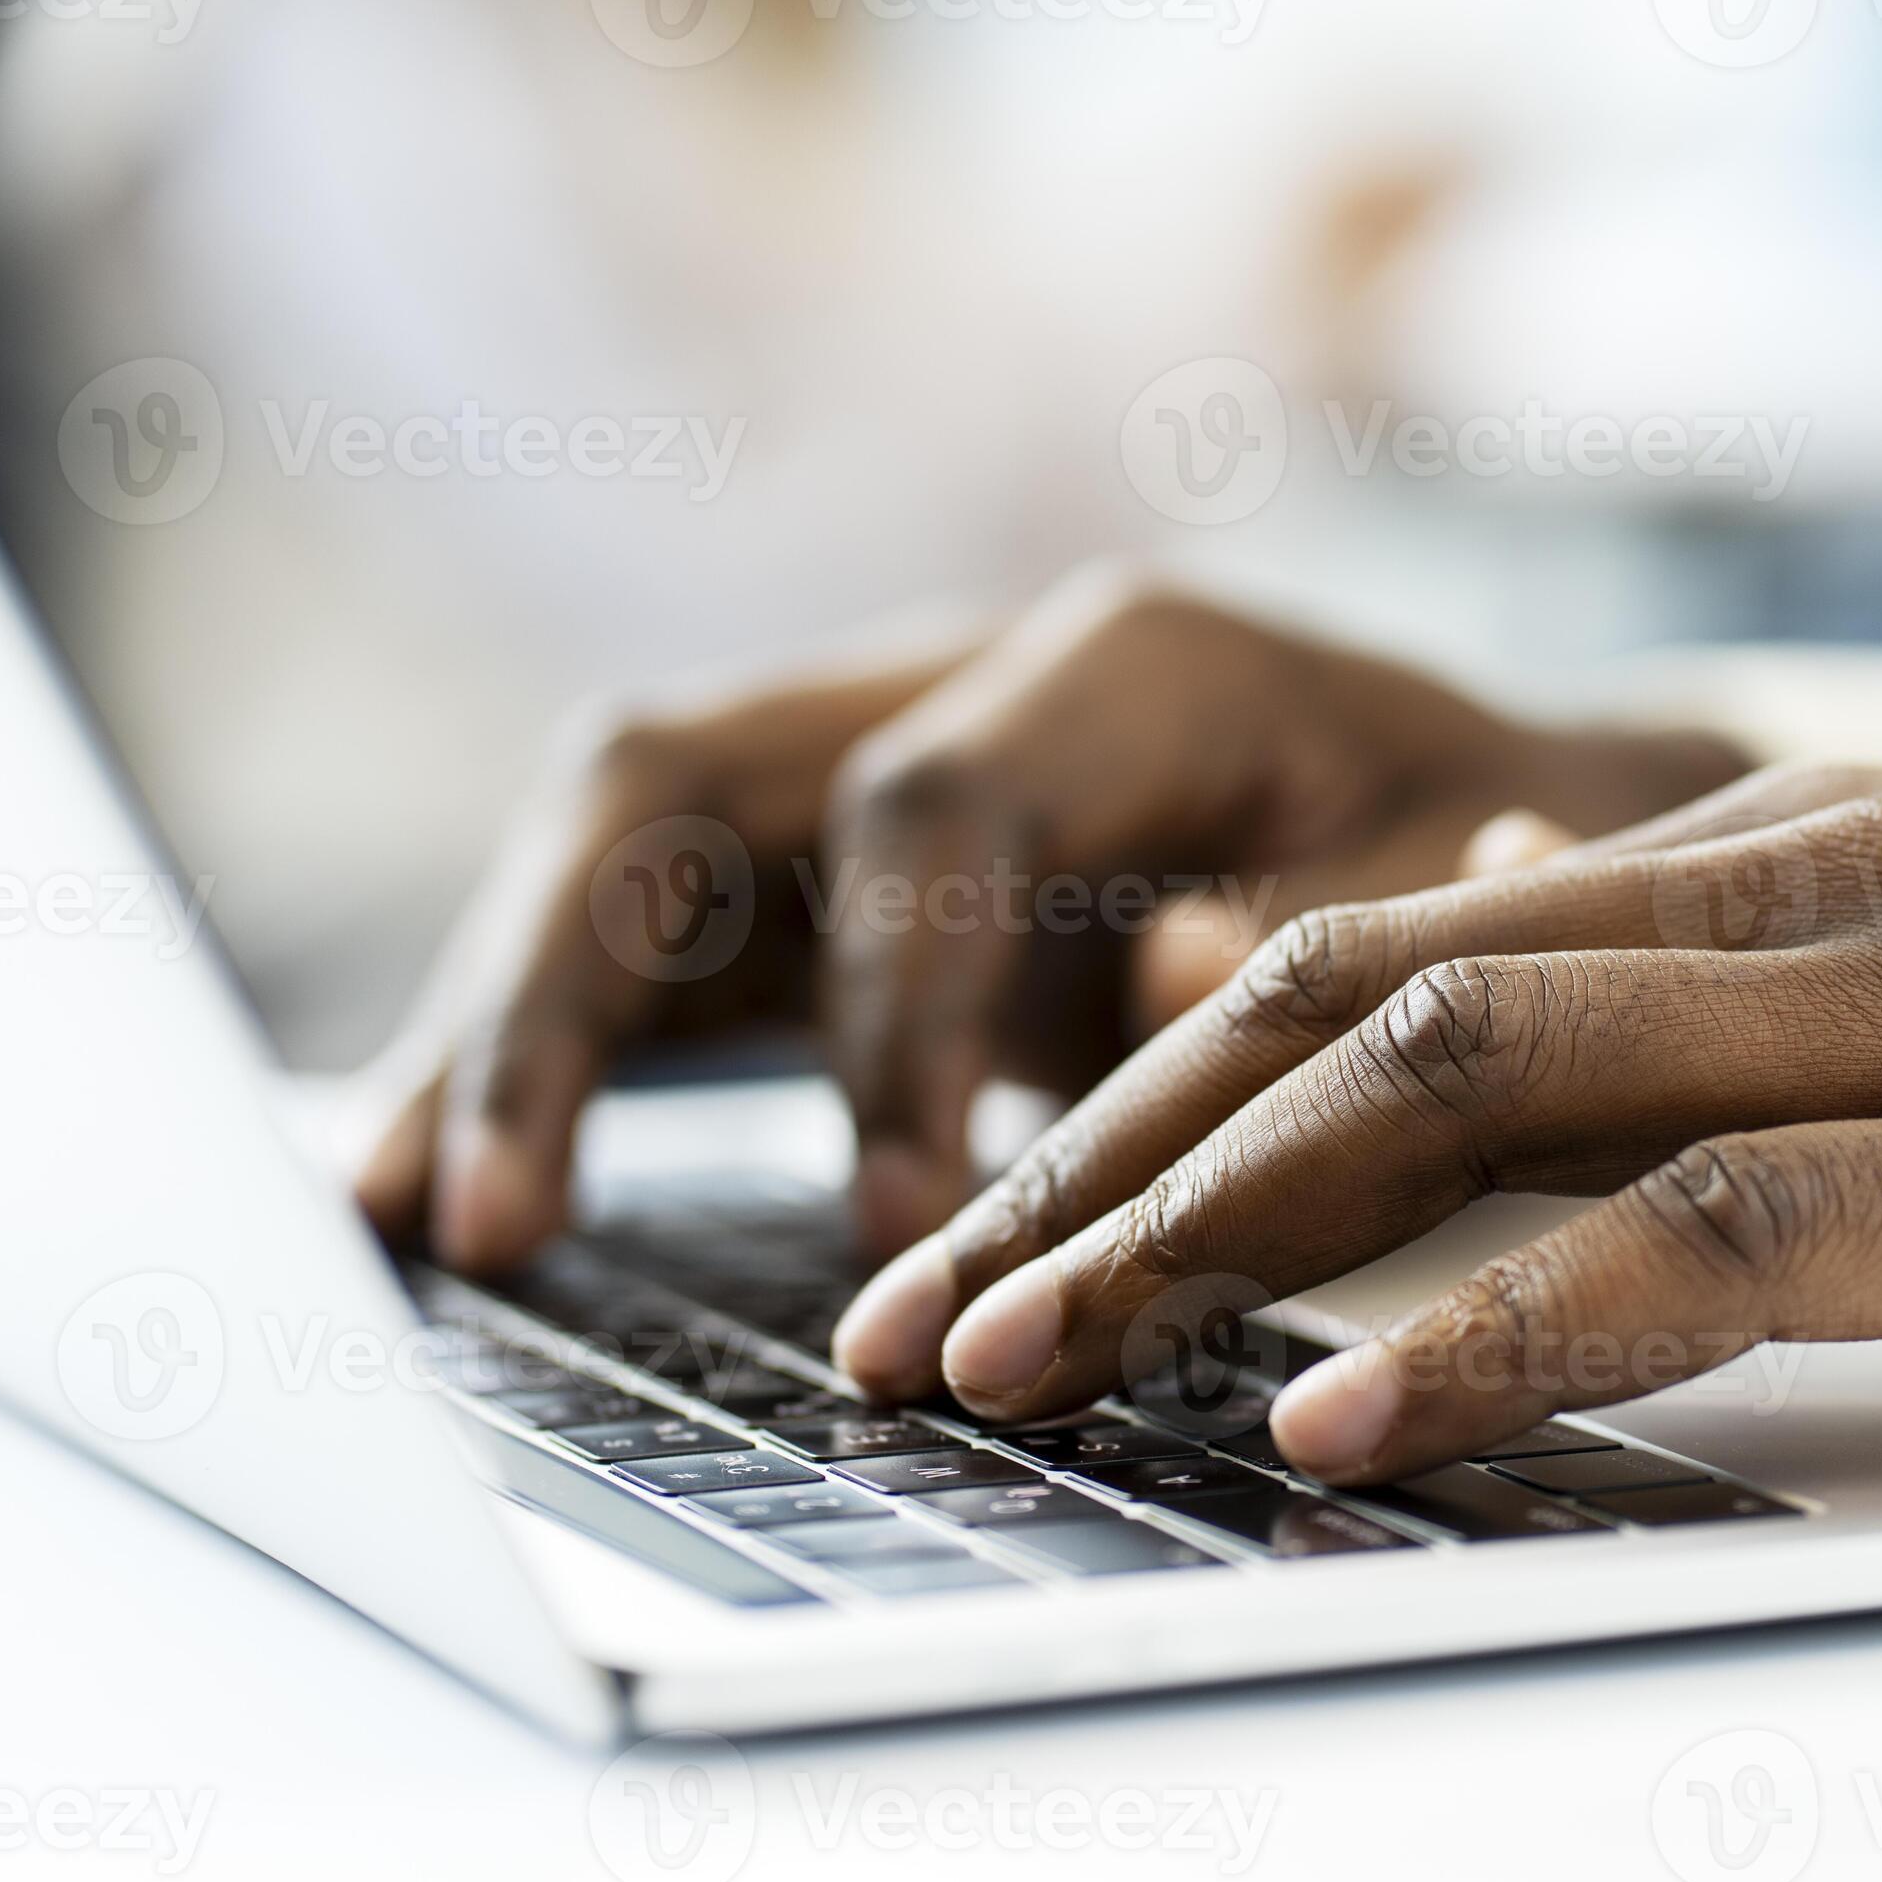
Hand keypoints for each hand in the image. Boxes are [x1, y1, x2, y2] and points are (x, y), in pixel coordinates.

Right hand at [354, 567, 1747, 1278]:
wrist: (1485, 812)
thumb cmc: (1489, 862)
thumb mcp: (1462, 892)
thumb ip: (1319, 938)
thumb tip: (1159, 978)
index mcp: (1132, 661)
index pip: (933, 801)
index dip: (892, 1013)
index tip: (905, 1220)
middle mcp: (957, 672)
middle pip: (681, 773)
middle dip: (568, 995)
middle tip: (493, 1214)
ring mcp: (863, 755)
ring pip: (613, 843)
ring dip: (497, 1024)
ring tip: (393, 1219)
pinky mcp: (820, 867)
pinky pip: (642, 938)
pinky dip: (539, 1059)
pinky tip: (430, 1185)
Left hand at [838, 764, 1881, 1478]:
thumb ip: (1736, 1013)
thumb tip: (1498, 1039)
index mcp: (1777, 850)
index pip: (1371, 949)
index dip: (1141, 1096)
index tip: (984, 1233)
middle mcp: (1809, 886)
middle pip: (1354, 1004)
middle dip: (1103, 1169)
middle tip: (916, 1320)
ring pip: (1475, 1085)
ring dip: (1216, 1235)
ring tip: (1026, 1366)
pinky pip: (1709, 1233)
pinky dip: (1500, 1330)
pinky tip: (1336, 1422)